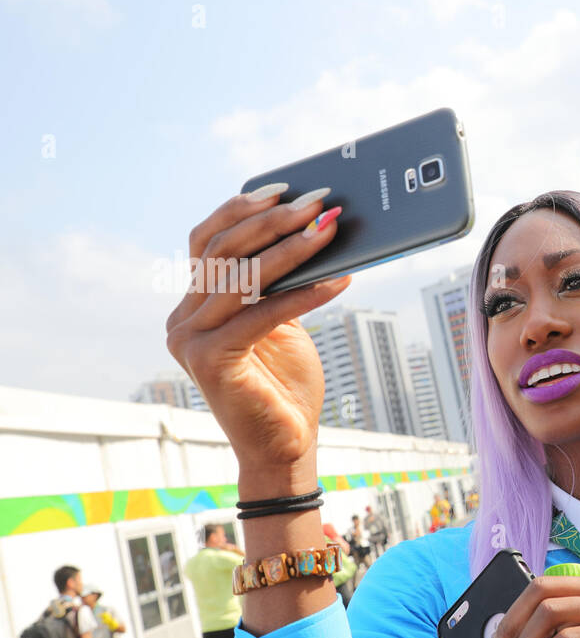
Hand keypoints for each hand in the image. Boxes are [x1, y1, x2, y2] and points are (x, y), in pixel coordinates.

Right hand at [165, 188, 352, 490]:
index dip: (242, 210)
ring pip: (242, 278)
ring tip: (330, 231)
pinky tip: (339, 280)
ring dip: (292, 250)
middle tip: (318, 203)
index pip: (209, 242)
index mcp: (194, 304)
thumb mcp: (285, 322)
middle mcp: (182, 319)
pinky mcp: (209, 362)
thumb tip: (316, 228)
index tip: (285, 189)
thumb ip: (282, 282)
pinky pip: (262, 314)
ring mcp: (189, 340)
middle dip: (274, 222)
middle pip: (223, 252)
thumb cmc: (287, 384)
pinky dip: (303, 294)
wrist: (285, 448)